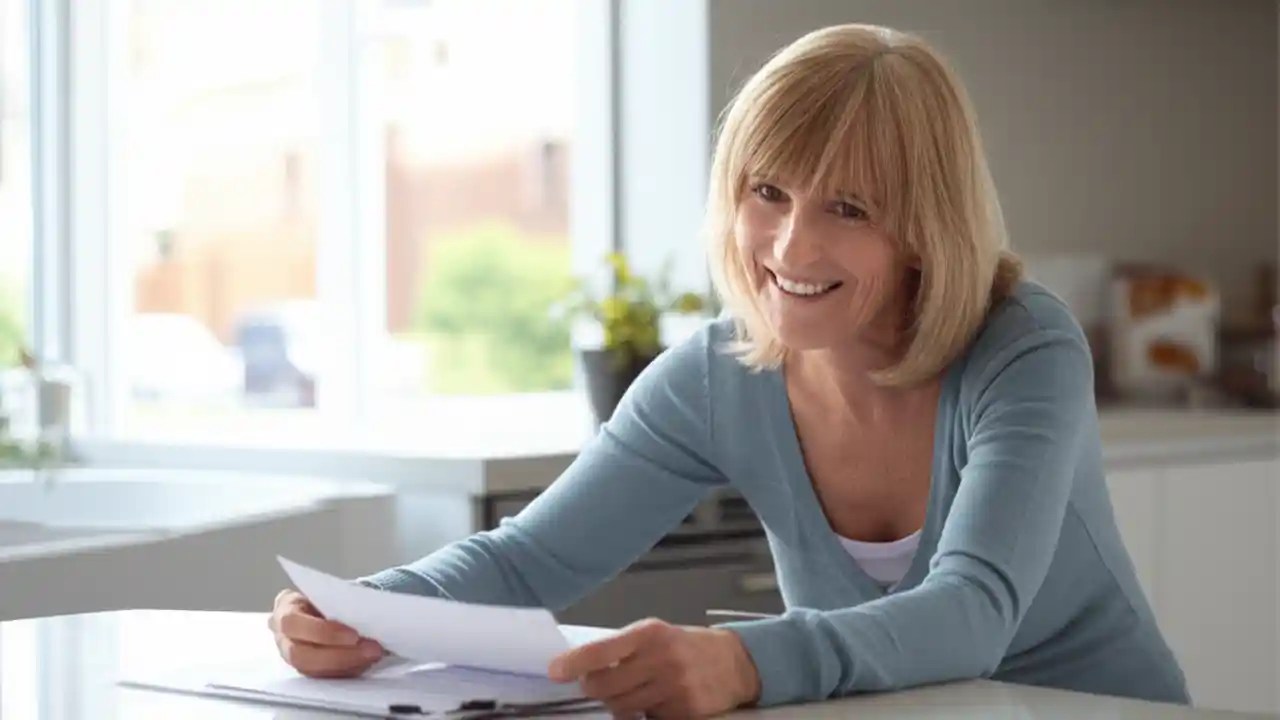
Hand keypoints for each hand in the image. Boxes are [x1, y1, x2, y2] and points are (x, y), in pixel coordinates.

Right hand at [267, 589, 384, 677]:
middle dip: (338, 655)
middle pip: (301, 655)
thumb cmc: (327, 596)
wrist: (325, 607)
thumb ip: (339, 601)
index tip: (354, 635)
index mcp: (284, 609)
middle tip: (372, 650)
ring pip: (312, 670)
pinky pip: (322, 677)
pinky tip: (366, 662)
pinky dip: (346, 671)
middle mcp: (283, 636)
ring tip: (373, 655)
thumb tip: (367, 612)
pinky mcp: (305, 670)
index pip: (292, 623)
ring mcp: (290, 656)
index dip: (322, 632)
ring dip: (346, 665)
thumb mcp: (330, 591)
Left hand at [547, 618, 760, 718]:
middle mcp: (661, 660)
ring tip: (627, 692)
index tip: (555, 671)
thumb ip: (623, 649)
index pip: (602, 651)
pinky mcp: (684, 713)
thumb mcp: (656, 635)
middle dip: (592, 690)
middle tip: (592, 686)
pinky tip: (651, 702)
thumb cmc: (686, 646)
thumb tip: (582, 667)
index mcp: (649, 634)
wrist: (734, 663)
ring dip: (614, 705)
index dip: (574, 663)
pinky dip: (640, 715)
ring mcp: (673, 689)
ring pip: (621, 708)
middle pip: (605, 687)